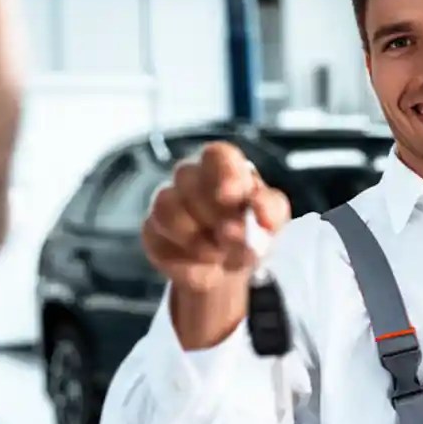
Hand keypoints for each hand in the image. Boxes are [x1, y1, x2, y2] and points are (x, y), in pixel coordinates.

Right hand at [142, 141, 290, 348]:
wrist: (227, 269)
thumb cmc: (250, 232)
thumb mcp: (271, 221)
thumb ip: (270, 210)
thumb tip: (260, 211)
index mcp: (224, 166)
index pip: (217, 154)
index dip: (222, 173)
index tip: (231, 196)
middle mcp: (191, 177)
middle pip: (189, 180)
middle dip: (214, 215)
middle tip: (233, 239)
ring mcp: (167, 201)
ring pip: (168, 209)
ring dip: (197, 238)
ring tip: (219, 254)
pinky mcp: (151, 230)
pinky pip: (156, 237)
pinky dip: (182, 256)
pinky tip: (199, 262)